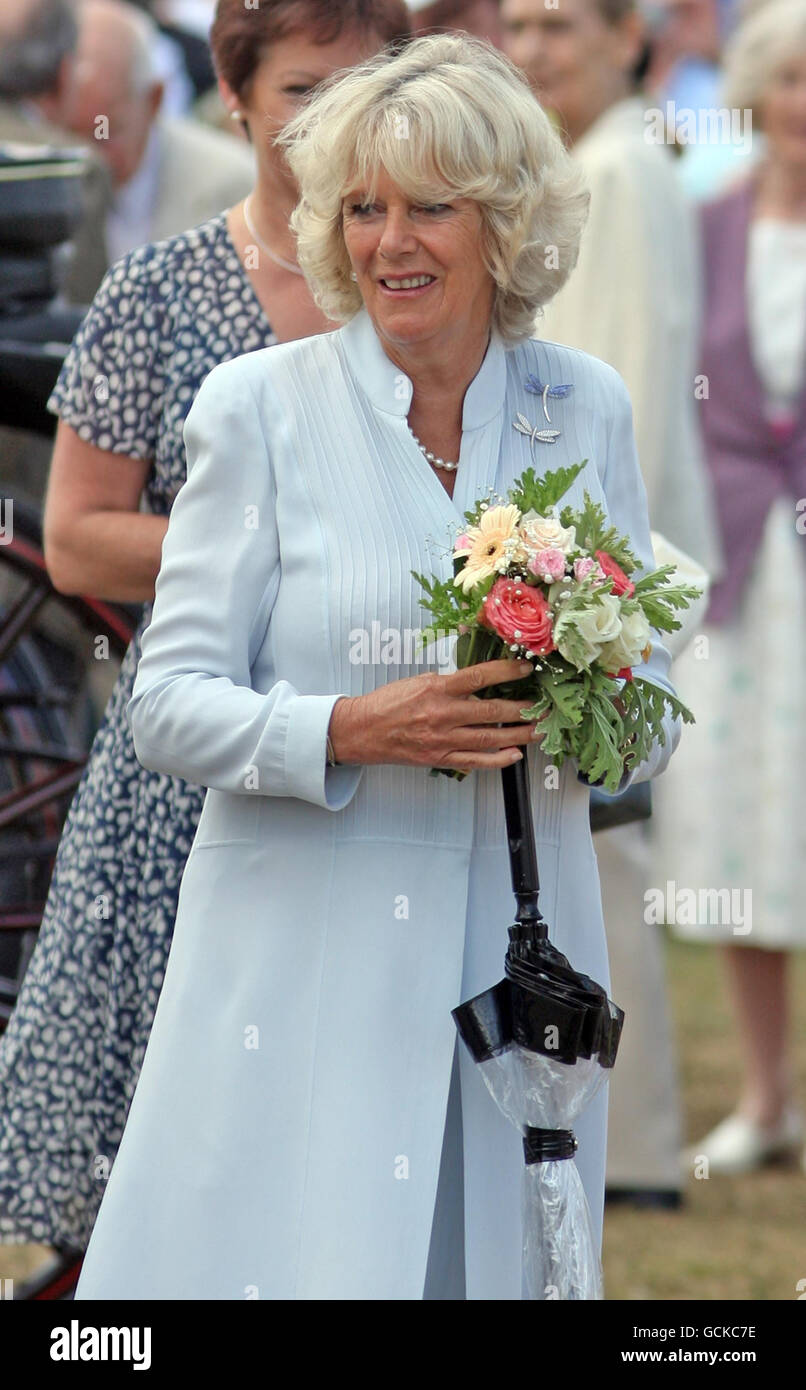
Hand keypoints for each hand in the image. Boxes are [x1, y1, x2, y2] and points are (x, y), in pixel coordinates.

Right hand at [328, 659, 543, 772]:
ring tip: (539, 729)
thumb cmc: (388, 703)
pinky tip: (515, 755)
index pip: (480, 676)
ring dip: (519, 734)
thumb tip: (476, 665)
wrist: (362, 730)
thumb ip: (450, 677)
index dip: (507, 671)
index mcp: (437, 688)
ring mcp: (443, 739)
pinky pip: (475, 760)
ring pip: (489, 737)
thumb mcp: (419, 679)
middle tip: (544, 705)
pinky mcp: (440, 757)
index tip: (526, 667)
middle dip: (523, 708)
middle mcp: (442, 714)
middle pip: (492, 711)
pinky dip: (498, 759)